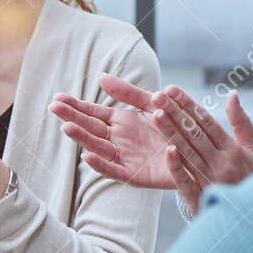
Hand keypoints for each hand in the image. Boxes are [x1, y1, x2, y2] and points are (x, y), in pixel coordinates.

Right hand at [50, 73, 176, 189]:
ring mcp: (124, 157)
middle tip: (53, 108)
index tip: (57, 98)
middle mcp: (118, 140)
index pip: (92, 112)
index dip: (75, 106)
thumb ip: (128, 93)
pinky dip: (101, 165)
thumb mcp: (152, 105)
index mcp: (120, 122)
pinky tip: (88, 156)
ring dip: (82, 138)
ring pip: (98, 147)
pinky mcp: (135, 175)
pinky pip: (115, 170)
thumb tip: (101, 77)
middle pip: (90, 128)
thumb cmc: (175, 128)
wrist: (199, 155)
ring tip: (66, 127)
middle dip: (72, 118)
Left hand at [149, 87, 252, 216]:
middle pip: (194, 134)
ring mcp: (210, 180)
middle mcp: (221, 163)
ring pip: (188, 152)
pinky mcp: (201, 198)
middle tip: (157, 95)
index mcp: (232, 150)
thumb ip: (242, 123)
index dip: (188, 105)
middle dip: (175, 113)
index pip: (206, 122)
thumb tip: (232, 93)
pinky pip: (187, 180)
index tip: (172, 89)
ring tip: (156, 114)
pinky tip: (168, 152)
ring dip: (171, 133)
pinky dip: (178, 167)